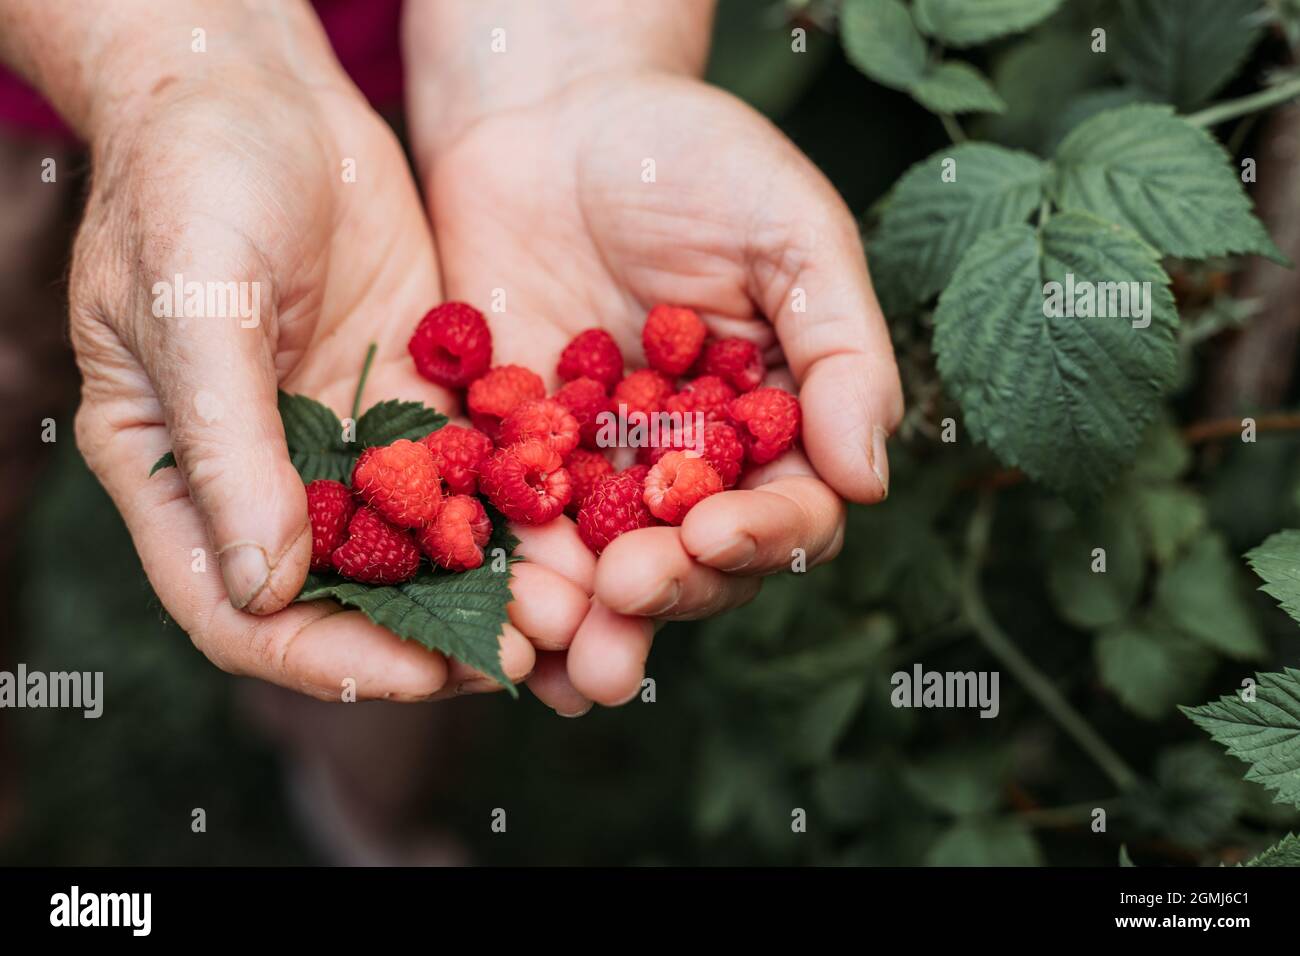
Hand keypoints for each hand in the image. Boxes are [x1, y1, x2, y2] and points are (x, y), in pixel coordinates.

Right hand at [68, 58, 538, 700]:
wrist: (258, 89)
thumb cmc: (188, 184)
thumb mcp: (193, 312)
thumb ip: (226, 449)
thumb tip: (265, 588)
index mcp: (179, 484)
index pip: (242, 614)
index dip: (328, 657)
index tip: (417, 672)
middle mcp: (269, 483)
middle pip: (350, 598)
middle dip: (436, 635)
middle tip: (529, 654)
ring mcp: (348, 446)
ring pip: (424, 548)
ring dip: (493, 587)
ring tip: (573, 612)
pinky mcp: (415, 403)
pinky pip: (470, 477)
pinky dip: (517, 513)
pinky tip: (582, 533)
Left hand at [412, 69, 902, 710]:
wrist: (550, 113)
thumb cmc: (692, 155)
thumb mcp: (789, 230)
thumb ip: (841, 349)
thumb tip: (868, 479)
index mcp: (771, 426)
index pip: (788, 511)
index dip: (760, 534)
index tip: (713, 527)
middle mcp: (686, 465)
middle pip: (693, 562)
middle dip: (667, 591)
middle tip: (628, 600)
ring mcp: (594, 468)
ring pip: (602, 570)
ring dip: (586, 623)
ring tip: (565, 659)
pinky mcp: (509, 456)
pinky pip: (510, 528)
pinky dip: (504, 576)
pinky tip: (491, 615)